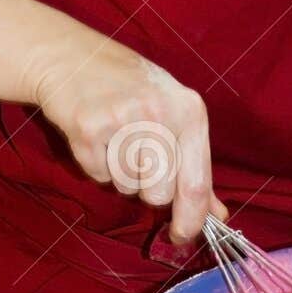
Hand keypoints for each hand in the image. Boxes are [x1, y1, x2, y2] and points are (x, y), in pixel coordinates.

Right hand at [32, 24, 222, 240]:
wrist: (74, 57)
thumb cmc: (132, 89)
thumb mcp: (173, 116)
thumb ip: (195, 167)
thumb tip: (217, 215)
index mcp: (190, 111)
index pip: (196, 184)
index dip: (190, 219)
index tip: (182, 235)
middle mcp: (159, 114)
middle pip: (159, 194)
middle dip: (148, 190)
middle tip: (139, 159)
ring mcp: (122, 119)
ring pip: (127, 188)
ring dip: (121, 175)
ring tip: (117, 139)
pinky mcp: (87, 127)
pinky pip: (99, 176)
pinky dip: (97, 166)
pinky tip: (98, 136)